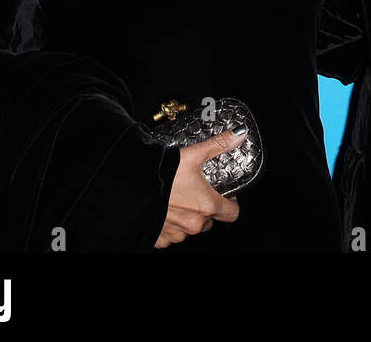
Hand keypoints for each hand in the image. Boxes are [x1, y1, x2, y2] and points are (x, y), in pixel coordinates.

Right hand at [154, 129, 244, 248]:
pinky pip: (171, 236)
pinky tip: (165, 211)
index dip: (230, 203)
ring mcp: (177, 233)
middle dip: (206, 209)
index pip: (232, 213)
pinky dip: (170, 226)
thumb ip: (218, 144)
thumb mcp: (194, 154)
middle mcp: (194, 223)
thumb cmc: (163, 172)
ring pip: (190, 229)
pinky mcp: (160, 237)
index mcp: (207, 205)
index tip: (224, 194)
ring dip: (188, 218)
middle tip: (196, 193)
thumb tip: (238, 134)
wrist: (131, 185)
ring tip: (178, 200)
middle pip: (210, 221)